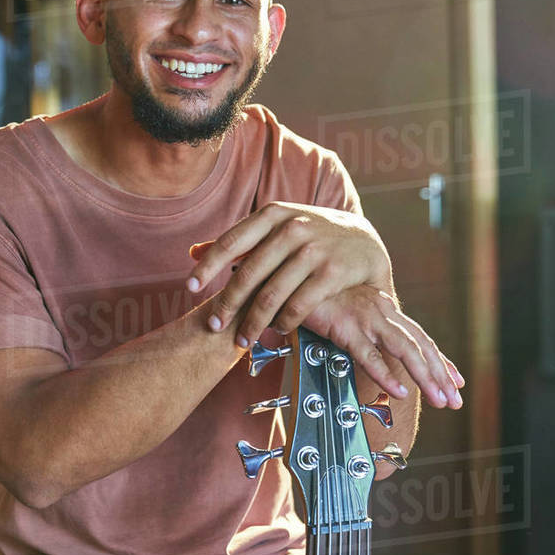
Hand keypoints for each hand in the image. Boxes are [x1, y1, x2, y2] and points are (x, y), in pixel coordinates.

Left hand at [188, 202, 391, 346]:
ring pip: (272, 294)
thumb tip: (192, 252)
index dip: (209, 267)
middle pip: (249, 273)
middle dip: (228, 303)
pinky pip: (299, 305)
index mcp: (274, 215)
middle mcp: (293, 228)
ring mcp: (314, 250)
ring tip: (243, 338)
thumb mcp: (278, 227)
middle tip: (214, 325)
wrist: (365, 242)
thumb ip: (240, 241)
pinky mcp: (333, 273)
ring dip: (254, 322)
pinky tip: (277, 331)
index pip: (232, 242)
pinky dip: (284, 322)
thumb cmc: (313, 237)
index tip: (190, 288)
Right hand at [301, 285, 464, 408]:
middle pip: (421, 345)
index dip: (441, 361)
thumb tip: (375, 353)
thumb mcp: (349, 313)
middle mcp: (382, 312)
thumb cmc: (318, 294)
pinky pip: (369, 354)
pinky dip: (386, 374)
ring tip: (438, 399)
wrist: (292, 275)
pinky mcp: (345, 326)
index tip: (456, 381)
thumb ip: (364, 330)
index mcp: (385, 309)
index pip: (421, 338)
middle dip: (441, 374)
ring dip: (425, 376)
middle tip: (454, 399)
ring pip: (405, 350)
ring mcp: (366, 318)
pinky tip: (398, 391)